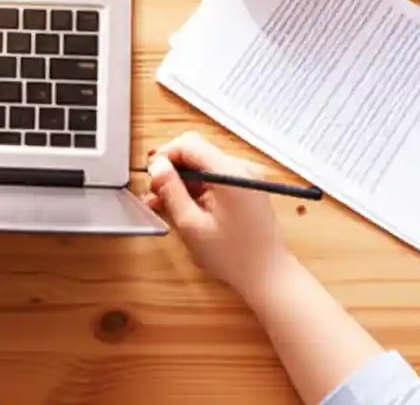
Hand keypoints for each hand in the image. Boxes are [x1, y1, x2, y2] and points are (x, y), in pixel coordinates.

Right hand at [144, 132, 292, 299]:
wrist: (268, 275)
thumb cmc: (233, 255)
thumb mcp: (191, 224)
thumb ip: (171, 190)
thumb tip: (157, 166)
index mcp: (230, 172)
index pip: (189, 144)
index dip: (165, 155)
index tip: (151, 174)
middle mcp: (241, 168)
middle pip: (196, 152)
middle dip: (172, 169)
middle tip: (155, 192)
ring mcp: (246, 177)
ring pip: (203, 165)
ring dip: (182, 181)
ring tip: (165, 203)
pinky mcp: (246, 188)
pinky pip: (215, 177)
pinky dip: (197, 188)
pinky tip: (184, 206)